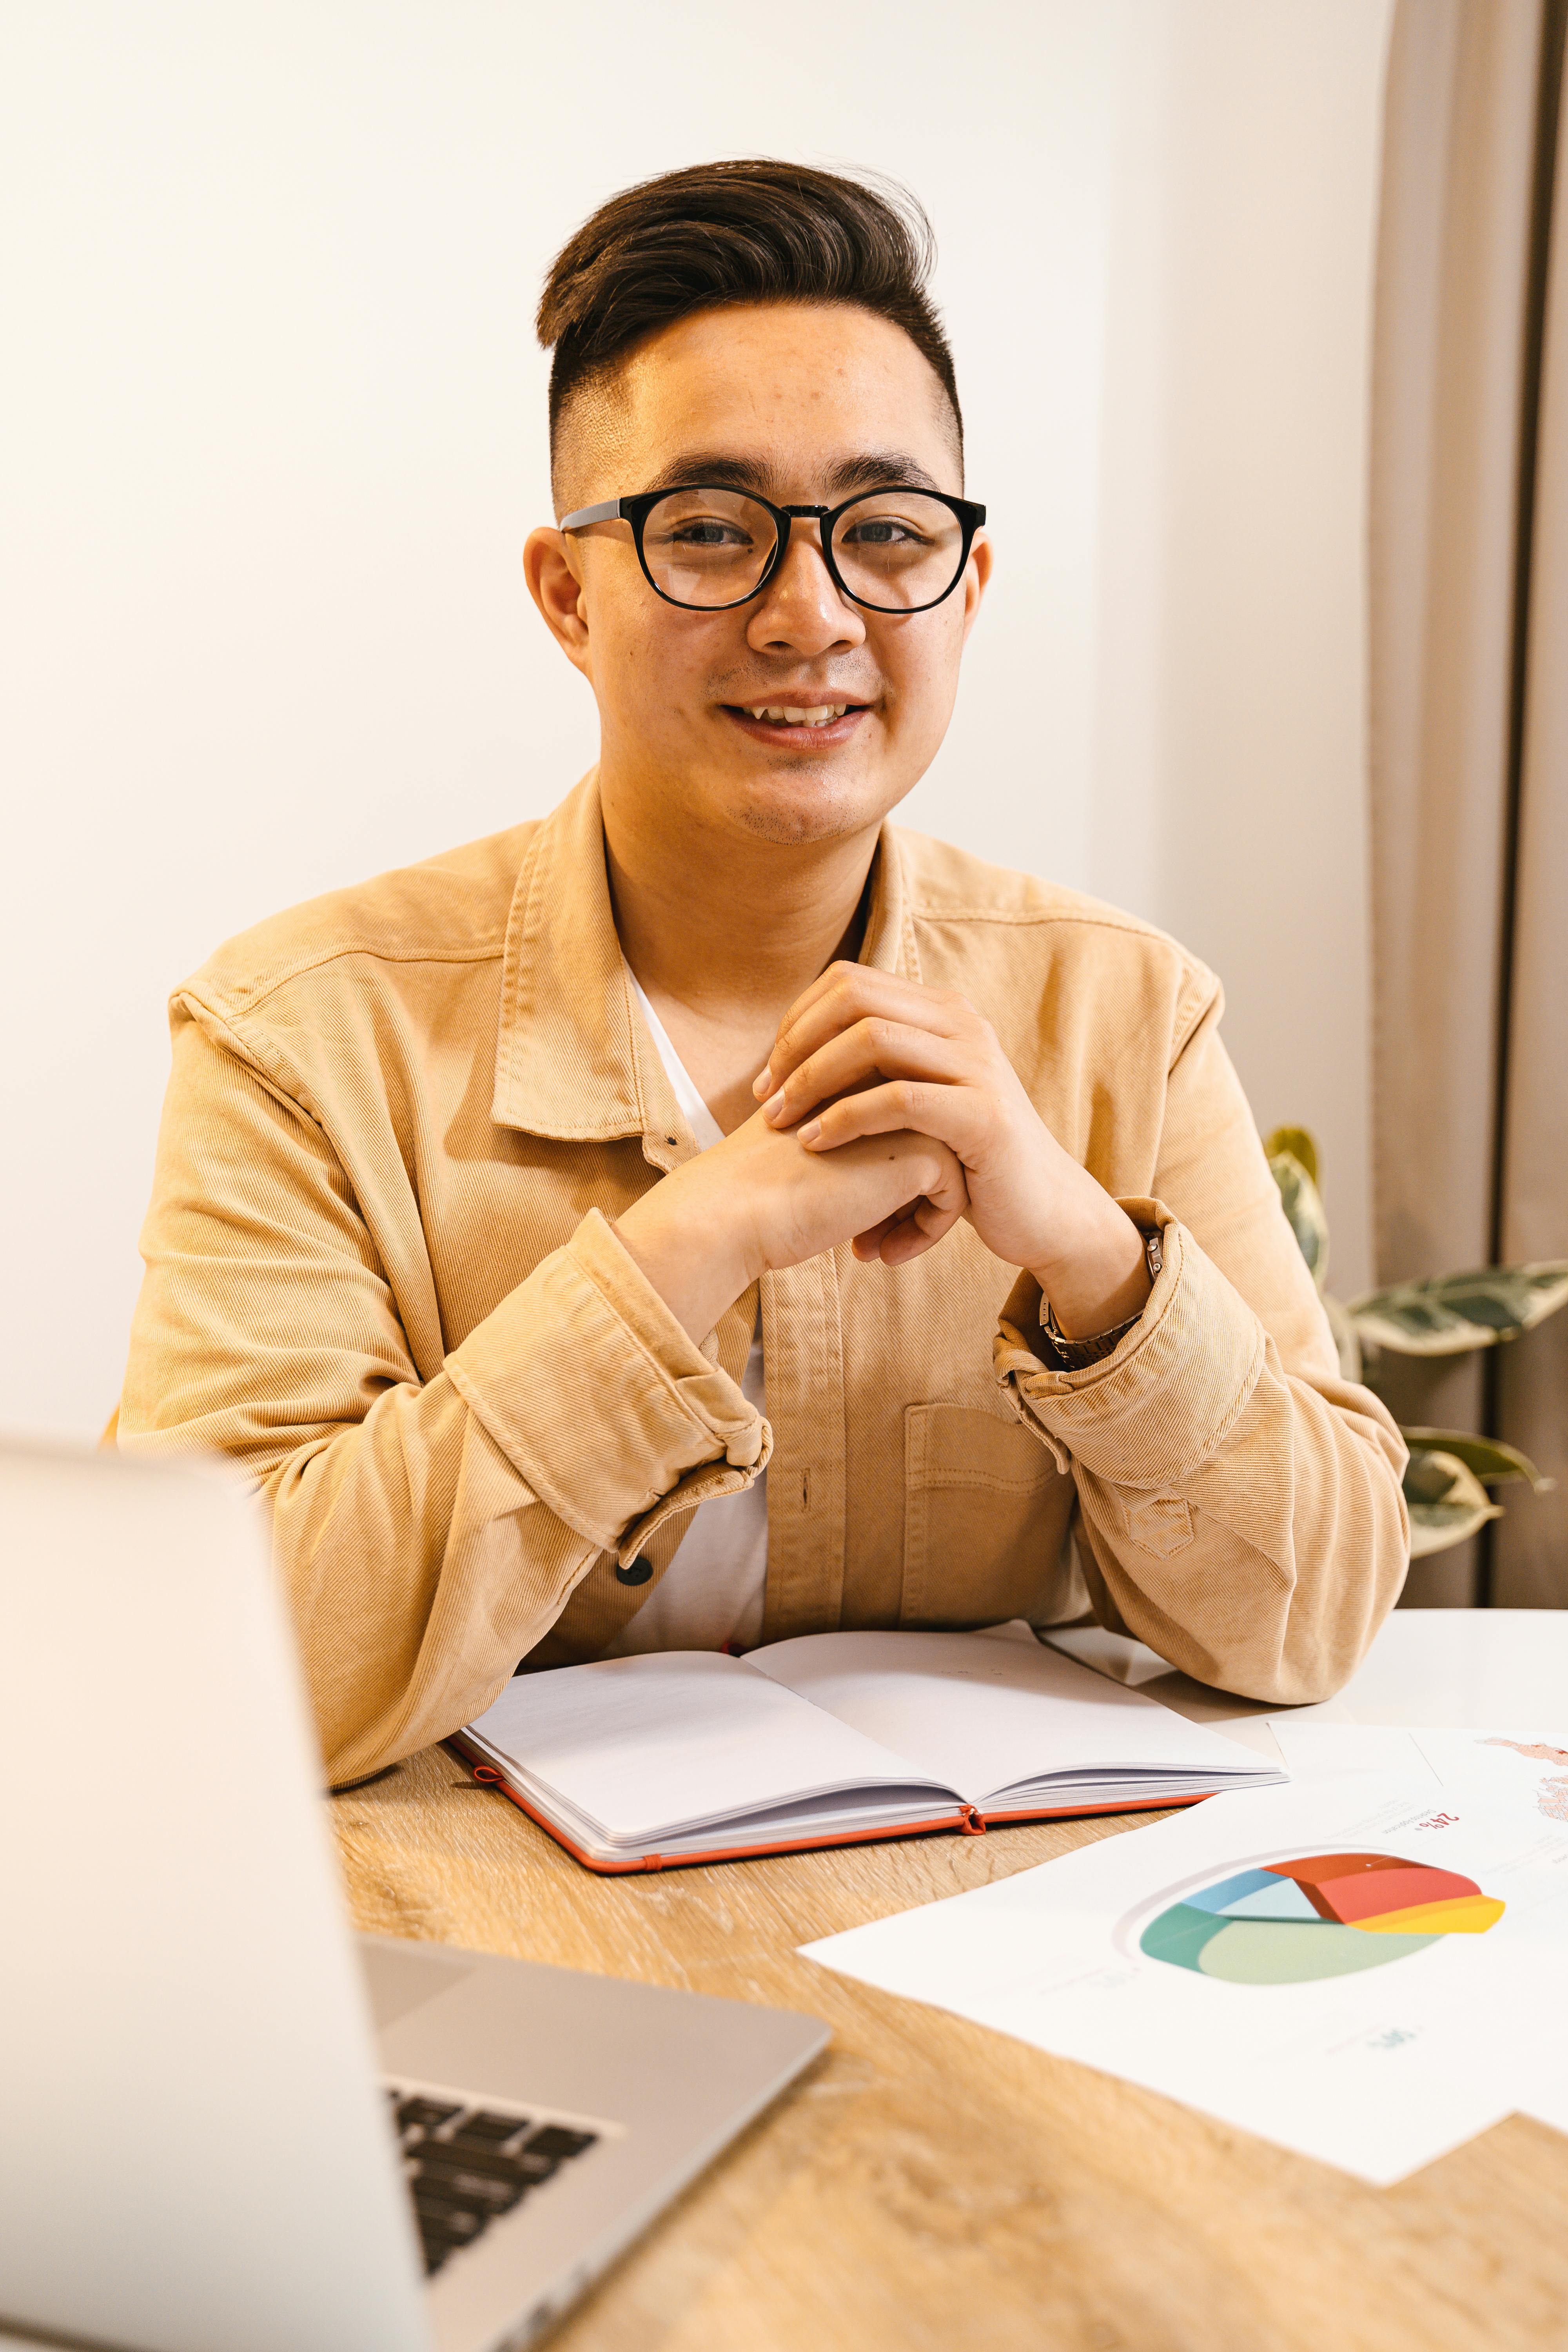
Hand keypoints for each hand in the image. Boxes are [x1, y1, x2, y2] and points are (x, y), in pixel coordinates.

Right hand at [614, 1102, 967, 1345]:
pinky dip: (927, 1231)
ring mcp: (911, 1111)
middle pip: (931, 1147)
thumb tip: (909, 1176)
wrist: (735, 1208)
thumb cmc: (761, 1188)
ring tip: (873, 1247)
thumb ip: (859, 1143)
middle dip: (908, 1201)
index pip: (905, 1128)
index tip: (856, 1219)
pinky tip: (881, 1254)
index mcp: (858, 1073)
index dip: (889, 1180)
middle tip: (866, 1239)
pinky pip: (954, 1196)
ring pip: (950, 1169)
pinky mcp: (924, 1148)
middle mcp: (889, 1081)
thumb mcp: (818, 1150)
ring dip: (919, 1217)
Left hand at [753, 964, 1151, 1337]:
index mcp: (941, 1012)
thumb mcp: (918, 1098)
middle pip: (853, 999)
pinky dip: (846, 1119)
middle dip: (796, 1045)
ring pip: (872, 1039)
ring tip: (782, 1122)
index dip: (797, 1020)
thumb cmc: (963, 1159)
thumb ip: (875, 1068)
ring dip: (812, 1079)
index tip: (769, 1074)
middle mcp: (962, 1025)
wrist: (1040, 1209)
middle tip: (766, 1097)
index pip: (849, 981)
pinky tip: (816, 1144)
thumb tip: (799, 1048)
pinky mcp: (984, 1116)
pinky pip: (900, 1100)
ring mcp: (977, 1066)